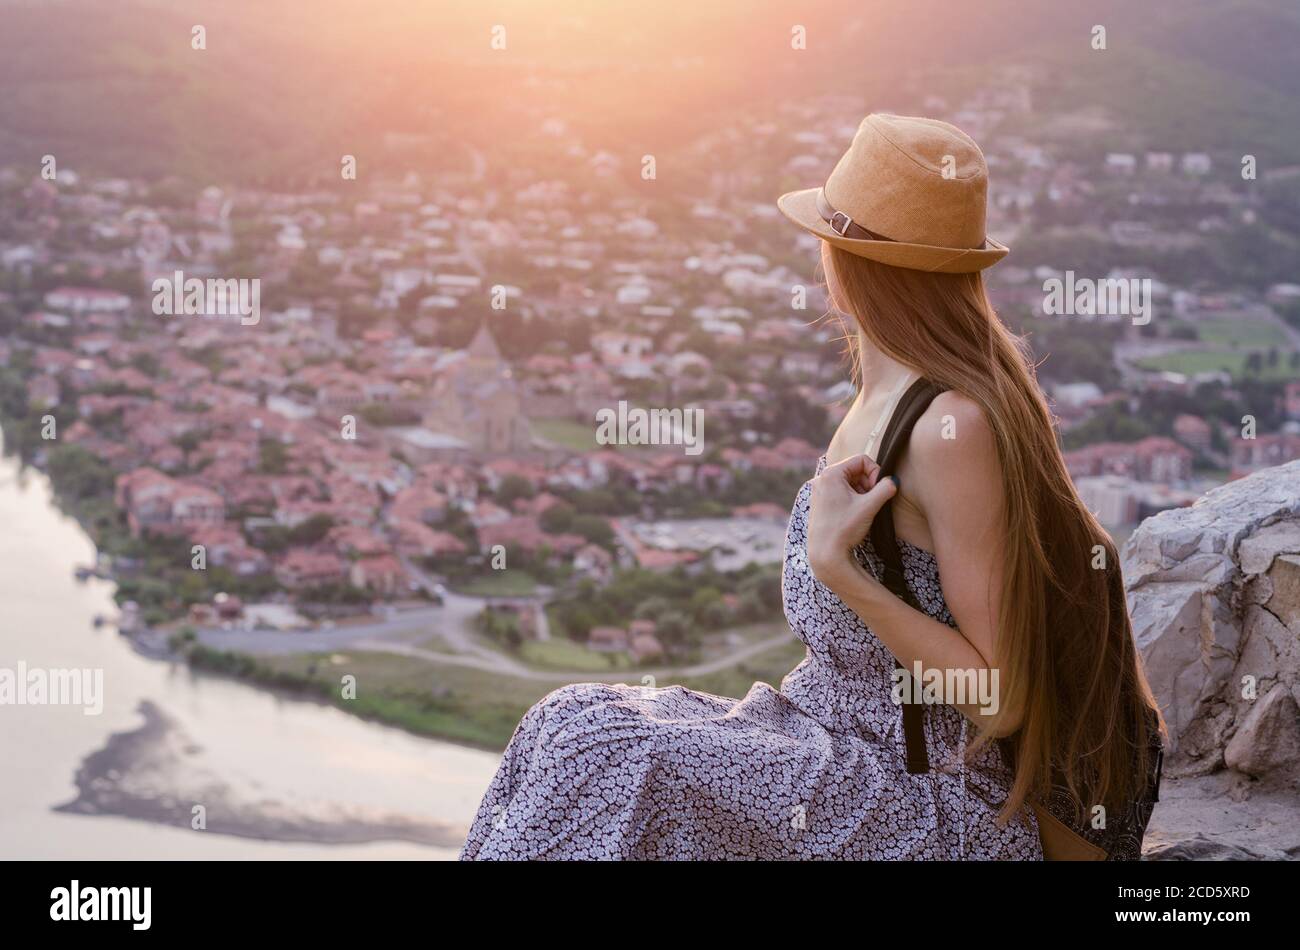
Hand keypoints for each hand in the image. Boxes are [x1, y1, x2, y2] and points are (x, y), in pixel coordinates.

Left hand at [806, 454, 897, 591]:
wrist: (826, 554)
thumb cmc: (844, 529)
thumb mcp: (869, 506)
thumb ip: (885, 489)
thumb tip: (894, 481)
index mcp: (831, 473)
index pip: (862, 460)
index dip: (875, 472)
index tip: (878, 490)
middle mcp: (822, 479)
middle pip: (855, 470)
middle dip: (868, 483)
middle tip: (873, 500)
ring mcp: (820, 491)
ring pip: (849, 482)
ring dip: (862, 492)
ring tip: (865, 509)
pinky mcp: (821, 503)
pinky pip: (842, 492)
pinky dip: (853, 499)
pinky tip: (855, 514)